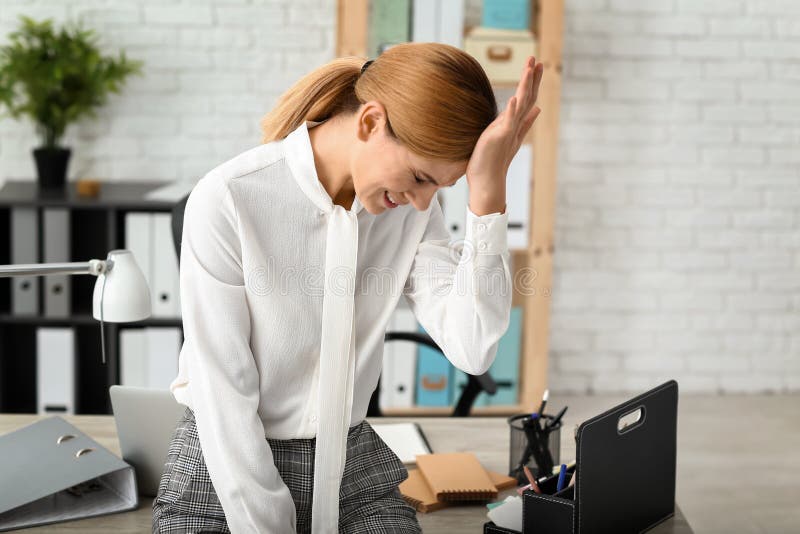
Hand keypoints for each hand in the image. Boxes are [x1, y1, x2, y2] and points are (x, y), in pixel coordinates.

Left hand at [466, 56, 542, 214]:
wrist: (487, 180)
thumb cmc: (492, 159)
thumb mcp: (508, 136)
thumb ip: (524, 122)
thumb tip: (538, 109)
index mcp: (516, 124)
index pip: (527, 98)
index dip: (532, 82)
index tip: (536, 65)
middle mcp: (515, 125)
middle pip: (527, 97)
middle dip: (532, 78)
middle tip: (537, 59)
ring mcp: (509, 131)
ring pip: (520, 104)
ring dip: (525, 86)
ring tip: (529, 69)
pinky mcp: (500, 137)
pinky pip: (508, 122)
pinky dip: (512, 110)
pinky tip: (514, 98)